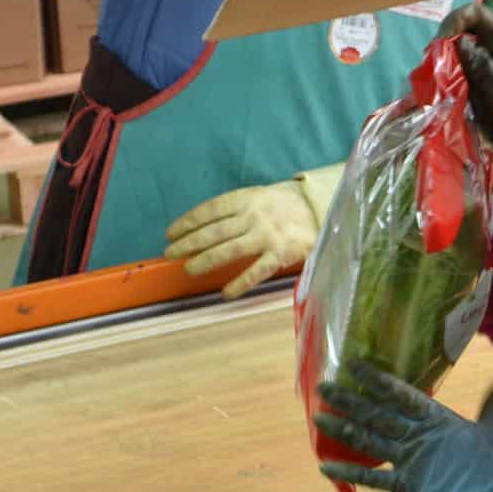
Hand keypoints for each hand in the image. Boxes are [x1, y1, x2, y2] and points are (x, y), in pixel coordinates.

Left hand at [167, 170, 333, 298]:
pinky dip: (240, 283)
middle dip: (189, 243)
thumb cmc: (284, 206)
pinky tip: (225, 294)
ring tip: (189, 270)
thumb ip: (235, 209)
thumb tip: (201, 227)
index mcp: (246, 198)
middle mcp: (254, 215)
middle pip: (214, 231)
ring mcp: (267, 235)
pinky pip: (257, 271)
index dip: (188, 222)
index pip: (210, 210)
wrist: (322, 209)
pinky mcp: (281, 254)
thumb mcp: (259, 198)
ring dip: (206, 260)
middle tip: (170, 254)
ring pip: (230, 249)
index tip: (170, 233)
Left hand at [313, 363, 492, 491]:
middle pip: (375, 414)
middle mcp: (415, 435)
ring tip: (318, 418)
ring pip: (367, 440)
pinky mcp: (404, 484)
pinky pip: (371, 479)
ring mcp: (407, 459)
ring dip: (341, 429)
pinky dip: (347, 473)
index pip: (399, 393)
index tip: (353, 364)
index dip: (375, 377)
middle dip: (347, 400)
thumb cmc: (491, 465)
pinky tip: (325, 467)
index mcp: (435, 418)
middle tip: (322, 388)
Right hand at [443, 3, 492, 229]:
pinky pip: (443, 66)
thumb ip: (483, 64)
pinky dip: (436, 71)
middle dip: (443, 38)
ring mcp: (470, 61)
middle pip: (456, 26)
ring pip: (447, 46)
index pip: (476, 13)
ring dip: (437, 56)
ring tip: (432, 72)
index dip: (459, 18)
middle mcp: (483, 46)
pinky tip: (432, 81)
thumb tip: (460, 43)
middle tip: (433, 57)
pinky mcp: (460, 78)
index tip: (445, 38)